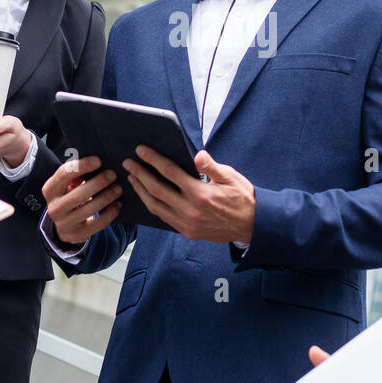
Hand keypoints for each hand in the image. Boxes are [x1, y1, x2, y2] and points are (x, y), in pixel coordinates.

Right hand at [41, 155, 121, 245]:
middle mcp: (54, 207)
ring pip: (89, 209)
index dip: (82, 166)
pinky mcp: (77, 234)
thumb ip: (75, 174)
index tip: (98, 160)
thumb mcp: (66, 185)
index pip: (64, 174)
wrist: (64, 225)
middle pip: (78, 194)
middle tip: (112, 174)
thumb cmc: (69, 196)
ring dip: (106, 197)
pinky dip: (110, 214)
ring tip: (118, 189)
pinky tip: (117, 204)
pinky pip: (97, 224)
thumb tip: (96, 163)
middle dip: (98, 183)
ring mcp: (65, 223)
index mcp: (50, 190)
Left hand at [122, 147, 254, 243]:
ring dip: (141, 190)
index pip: (170, 172)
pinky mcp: (187, 232)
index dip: (153, 160)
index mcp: (201, 193)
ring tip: (132, 178)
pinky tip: (146, 195)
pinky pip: (163, 217)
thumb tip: (196, 156)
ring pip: (155, 205)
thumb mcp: (231, 177)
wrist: (252, 226)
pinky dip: (152, 205)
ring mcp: (187, 223)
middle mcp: (190, 210)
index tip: (141, 150)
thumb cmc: (242, 198)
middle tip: (128, 162)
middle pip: (156, 189)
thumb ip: (211, 166)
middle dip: (140, 173)